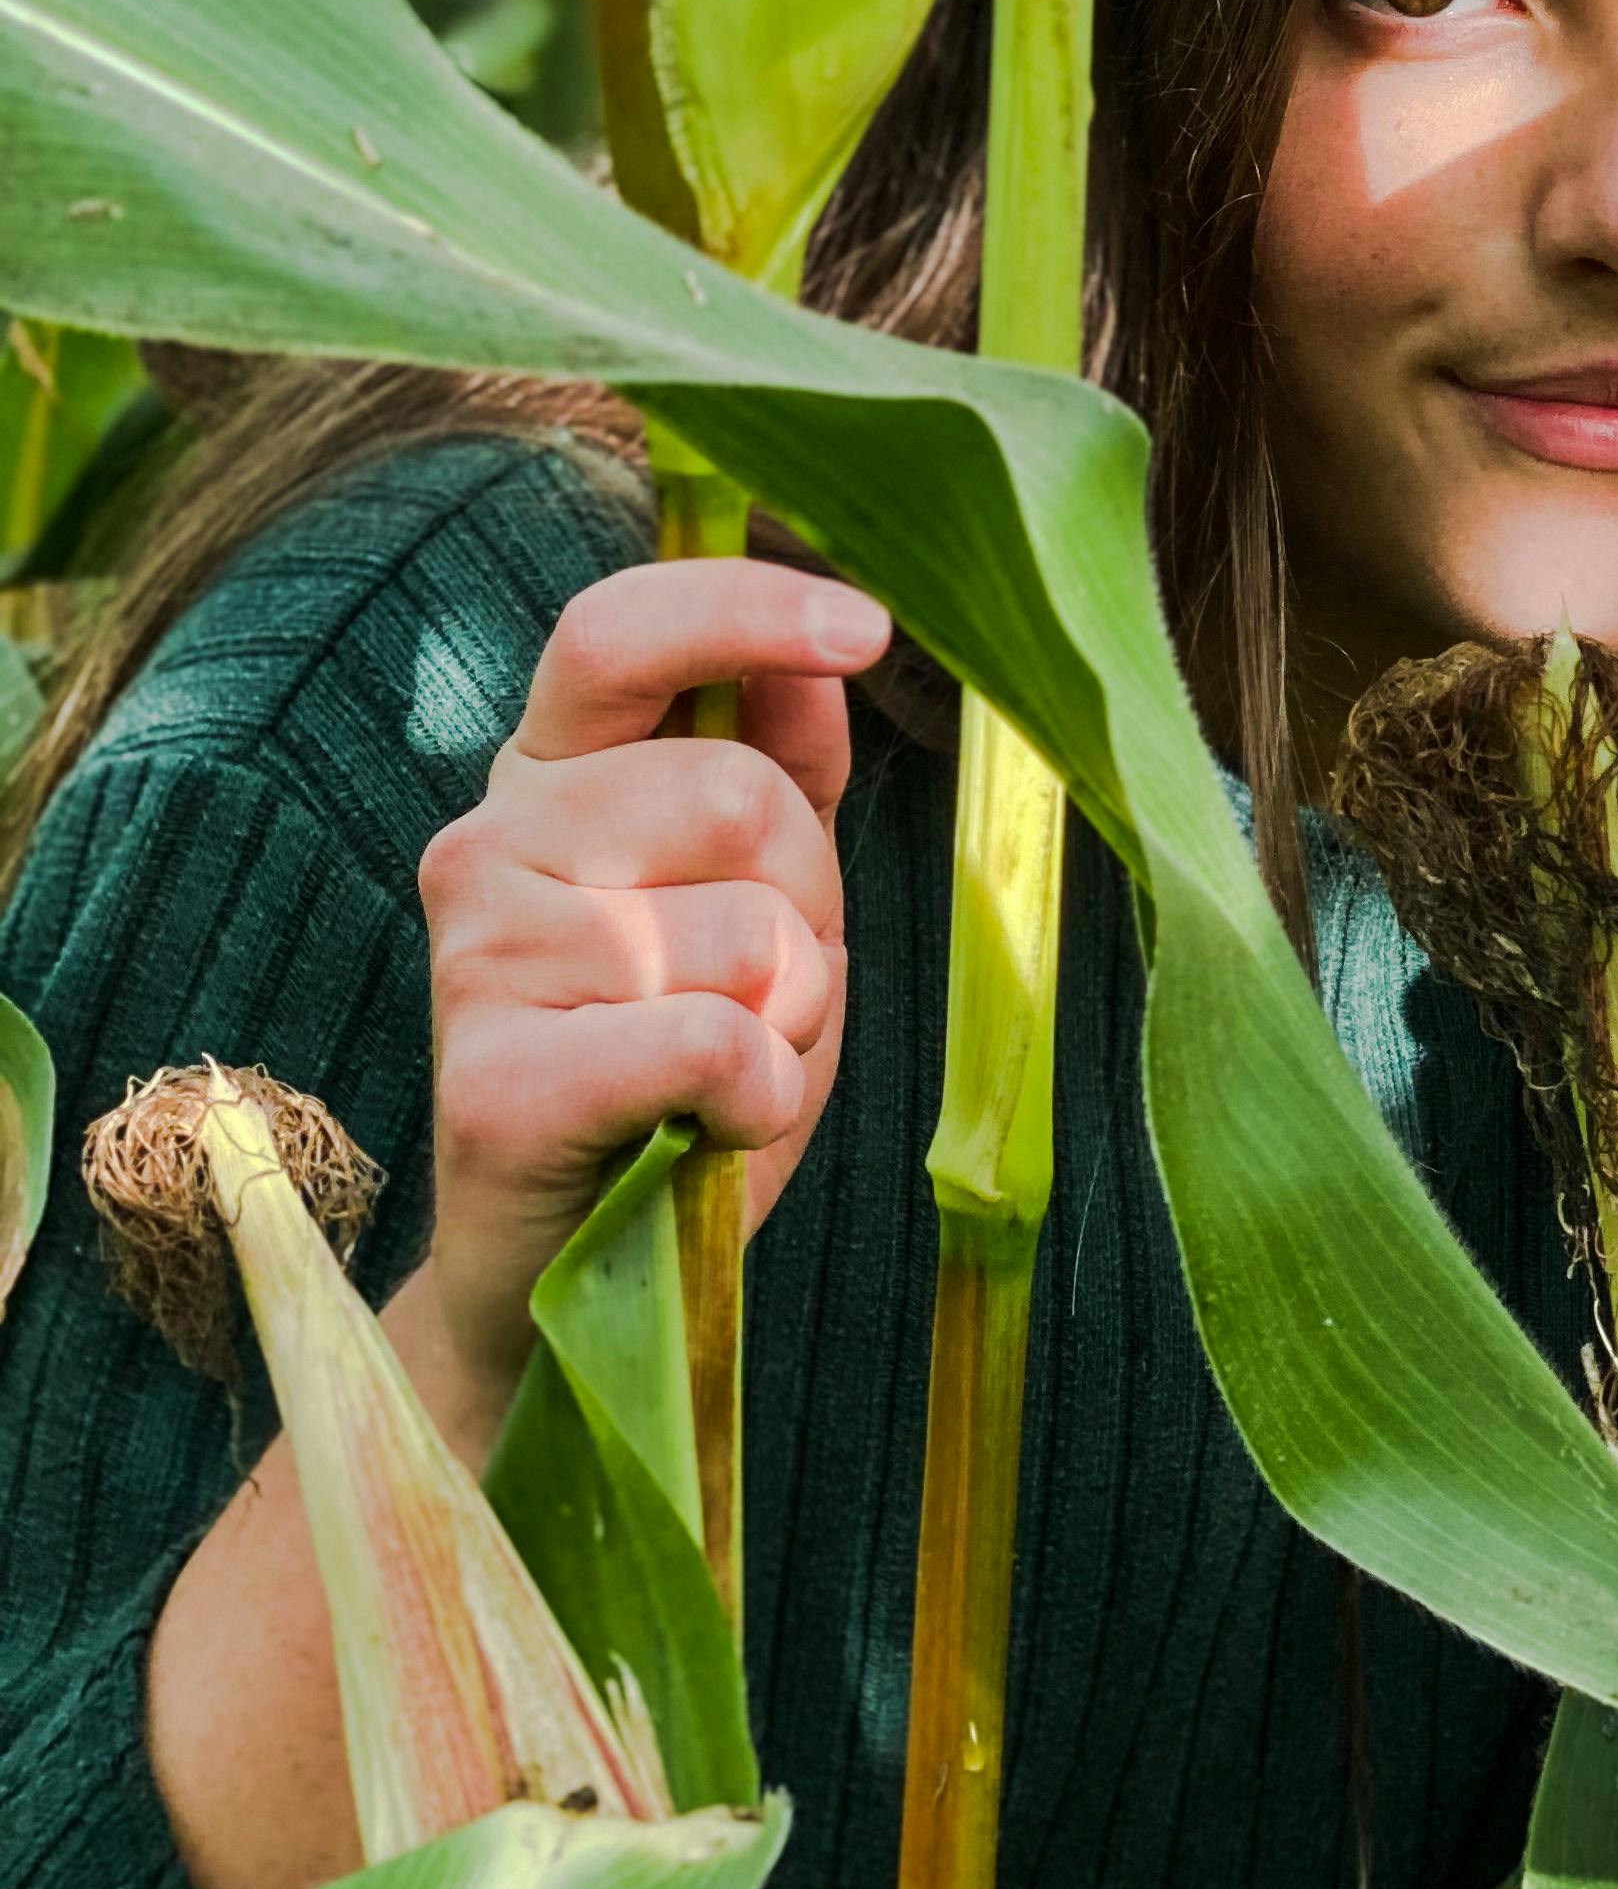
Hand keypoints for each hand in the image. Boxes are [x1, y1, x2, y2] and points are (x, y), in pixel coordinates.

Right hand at [416, 557, 888, 1418]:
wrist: (573, 1278)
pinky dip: (761, 1094)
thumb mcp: (753, 901)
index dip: (744, 610)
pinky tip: (713, 1131)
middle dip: (811, 904)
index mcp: (544, 776)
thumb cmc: (676, 1072)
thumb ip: (780, 768)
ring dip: (789, 1020)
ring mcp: (480, 958)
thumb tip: (818, 650)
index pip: (616, 633)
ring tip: (719, 1075)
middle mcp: (488, 841)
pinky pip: (717, 1042)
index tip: (866, 627)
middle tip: (764, 995)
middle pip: (740, 796)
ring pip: (752, 935)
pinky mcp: (499, 1082)